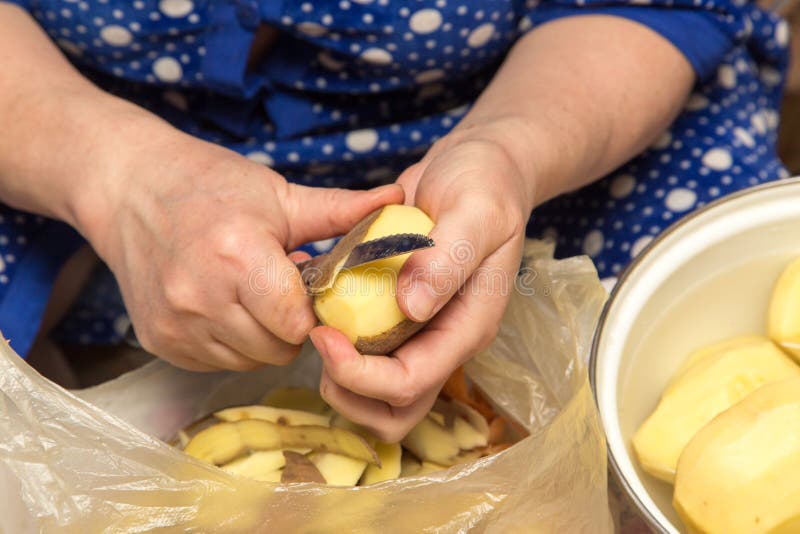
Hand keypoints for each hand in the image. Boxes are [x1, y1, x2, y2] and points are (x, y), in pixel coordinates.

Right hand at [81, 126, 402, 370]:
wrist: (129, 188)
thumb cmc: (208, 185)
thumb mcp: (277, 194)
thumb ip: (340, 210)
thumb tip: (400, 199)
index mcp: (237, 257)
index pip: (298, 321)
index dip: (312, 308)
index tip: (310, 287)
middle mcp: (200, 298)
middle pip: (278, 348)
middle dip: (291, 325)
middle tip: (281, 288)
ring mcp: (175, 324)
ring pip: (249, 360)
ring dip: (261, 336)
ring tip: (251, 293)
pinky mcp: (158, 341)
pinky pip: (217, 361)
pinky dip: (229, 341)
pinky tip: (223, 305)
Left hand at [310, 124, 534, 440]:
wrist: (476, 167)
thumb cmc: (486, 184)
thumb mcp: (477, 211)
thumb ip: (448, 258)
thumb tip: (411, 307)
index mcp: (467, 326)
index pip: (412, 383)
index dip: (361, 374)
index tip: (324, 334)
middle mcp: (441, 338)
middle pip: (395, 410)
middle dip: (349, 393)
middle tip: (320, 342)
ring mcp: (418, 330)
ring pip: (376, 394)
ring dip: (338, 377)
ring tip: (317, 326)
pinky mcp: (394, 313)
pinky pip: (363, 350)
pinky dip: (334, 340)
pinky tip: (315, 300)